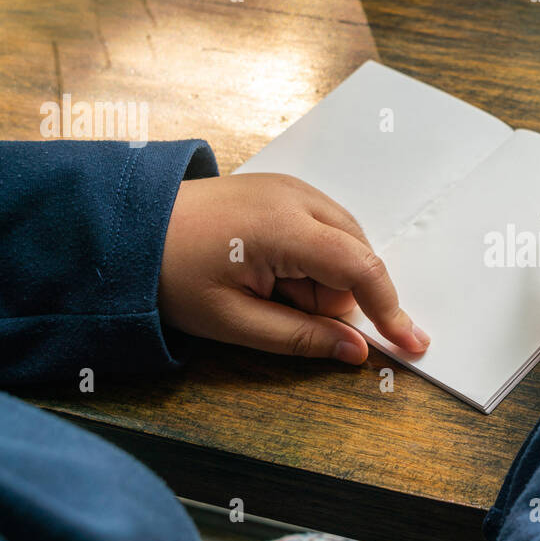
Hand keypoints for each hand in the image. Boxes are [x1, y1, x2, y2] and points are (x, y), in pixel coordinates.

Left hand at [158, 174, 428, 363]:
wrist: (128, 227)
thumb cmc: (170, 273)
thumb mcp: (233, 321)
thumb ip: (301, 338)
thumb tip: (357, 352)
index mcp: (284, 227)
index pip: (361, 269)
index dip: (390, 310)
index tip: (412, 344)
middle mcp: (298, 197)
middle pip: (358, 257)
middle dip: (337, 297)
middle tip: (281, 311)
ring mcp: (294, 188)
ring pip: (345, 245)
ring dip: (323, 280)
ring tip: (267, 291)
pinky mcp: (287, 190)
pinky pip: (326, 232)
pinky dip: (314, 262)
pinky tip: (274, 273)